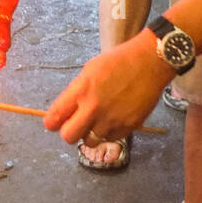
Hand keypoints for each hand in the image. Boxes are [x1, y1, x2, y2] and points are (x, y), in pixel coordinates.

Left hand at [44, 32, 171, 145]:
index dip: (52, 122)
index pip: (54, 118)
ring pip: (90, 141)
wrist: (149, 62)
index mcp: (81, 90)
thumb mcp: (90, 70)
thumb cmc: (118, 61)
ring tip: (99, 119)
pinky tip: (115, 117)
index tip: (54, 122)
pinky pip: (110, 138)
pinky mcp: (127, 127)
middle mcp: (94, 108)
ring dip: (90, 133)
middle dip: (69, 131)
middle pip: (68, 136)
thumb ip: (76, 92)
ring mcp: (111, 119)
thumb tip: (66, 110)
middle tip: (76, 123)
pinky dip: (109, 132)